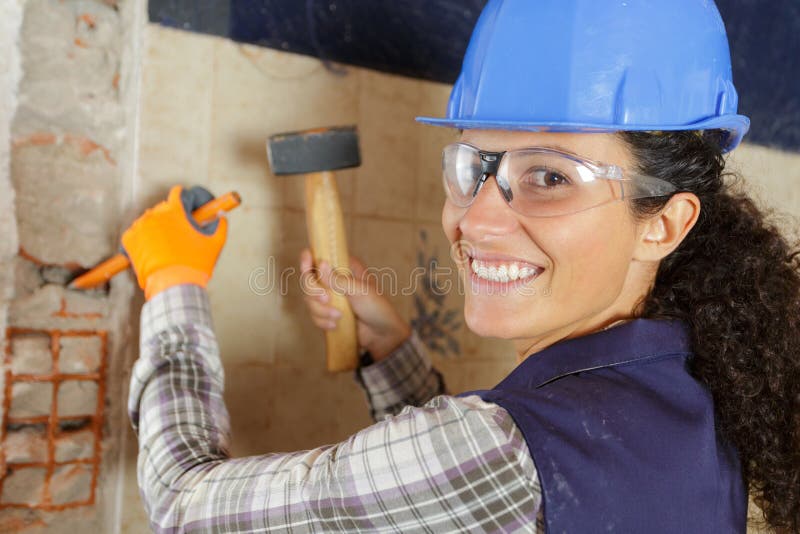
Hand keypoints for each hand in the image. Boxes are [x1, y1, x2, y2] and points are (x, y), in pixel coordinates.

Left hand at [121, 185, 227, 299]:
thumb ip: (220, 224)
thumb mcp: (215, 243)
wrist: (173, 286)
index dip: (188, 199)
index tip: (193, 207)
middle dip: (174, 216)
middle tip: (184, 232)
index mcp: (175, 211)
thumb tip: (221, 215)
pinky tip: (154, 249)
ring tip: (169, 245)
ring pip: (150, 220)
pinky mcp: (129, 240)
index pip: (179, 193)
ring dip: (159, 227)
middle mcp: (155, 214)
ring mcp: (139, 227)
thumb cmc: (195, 264)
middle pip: (164, 207)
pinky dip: (144, 238)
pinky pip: (136, 232)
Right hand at [300, 249, 410, 361]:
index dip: (307, 259)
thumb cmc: (376, 307)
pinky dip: (322, 321)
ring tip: (339, 316)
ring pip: (309, 299)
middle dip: (315, 292)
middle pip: (308, 279)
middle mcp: (333, 280)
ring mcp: (329, 297)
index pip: (319, 256)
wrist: (380, 334)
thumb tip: (321, 264)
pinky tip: (335, 325)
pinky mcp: (326, 313)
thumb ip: (338, 279)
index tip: (306, 266)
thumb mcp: (360, 291)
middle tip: (327, 299)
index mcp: (344, 267)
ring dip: (321, 310)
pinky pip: (313, 315)